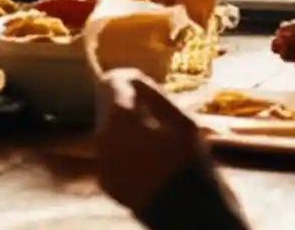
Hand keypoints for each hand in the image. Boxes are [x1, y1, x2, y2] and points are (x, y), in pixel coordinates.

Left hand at [96, 69, 207, 213]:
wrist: (191, 218)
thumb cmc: (193, 165)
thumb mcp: (184, 122)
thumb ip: (154, 95)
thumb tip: (133, 78)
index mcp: (119, 120)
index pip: (111, 83)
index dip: (127, 78)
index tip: (142, 80)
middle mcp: (101, 140)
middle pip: (106, 106)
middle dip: (126, 102)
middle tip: (154, 109)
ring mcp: (101, 163)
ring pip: (107, 130)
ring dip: (125, 125)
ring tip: (156, 135)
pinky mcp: (106, 182)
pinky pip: (110, 153)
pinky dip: (125, 148)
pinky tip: (149, 158)